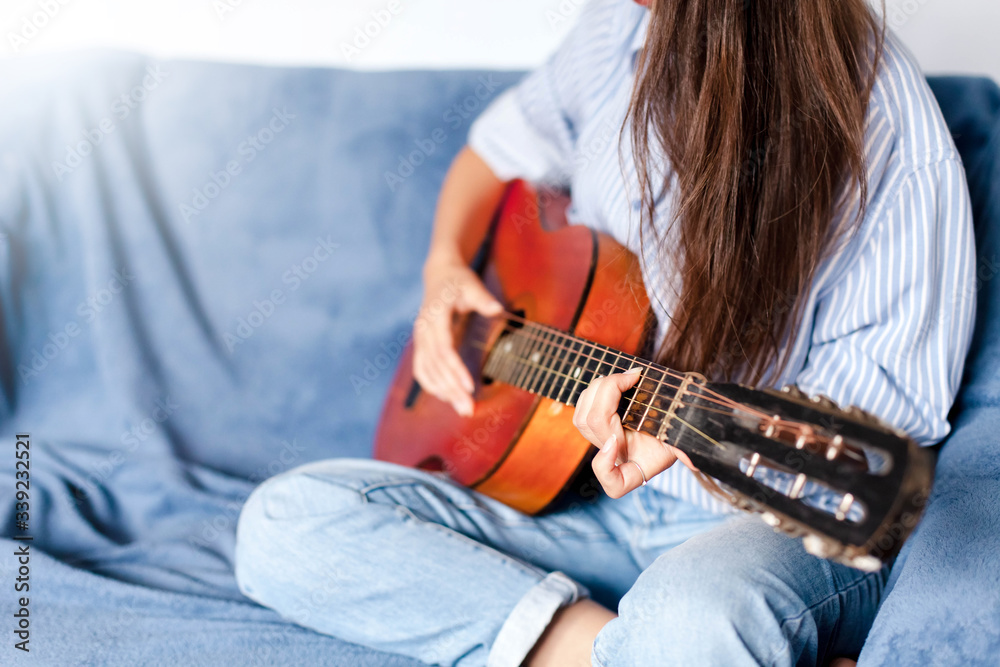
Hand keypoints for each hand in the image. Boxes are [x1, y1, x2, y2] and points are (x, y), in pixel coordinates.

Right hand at [413, 254, 502, 416]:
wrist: (439, 275)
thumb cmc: (458, 281)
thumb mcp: (471, 284)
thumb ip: (482, 298)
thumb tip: (497, 308)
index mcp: (435, 316)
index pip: (444, 348)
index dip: (455, 369)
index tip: (470, 386)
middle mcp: (423, 330)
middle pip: (436, 366)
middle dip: (452, 389)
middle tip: (468, 409)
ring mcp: (420, 339)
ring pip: (427, 371)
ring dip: (443, 392)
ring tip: (462, 408)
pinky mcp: (421, 345)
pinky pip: (422, 370)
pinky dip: (432, 385)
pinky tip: (446, 397)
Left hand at [572, 367, 696, 497]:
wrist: (669, 425)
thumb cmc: (675, 436)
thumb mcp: (682, 443)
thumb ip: (686, 452)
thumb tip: (694, 461)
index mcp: (635, 470)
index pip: (613, 484)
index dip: (605, 464)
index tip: (617, 439)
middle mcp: (614, 458)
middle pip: (591, 427)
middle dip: (606, 395)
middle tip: (632, 377)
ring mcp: (601, 442)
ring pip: (582, 416)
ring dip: (600, 388)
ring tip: (626, 377)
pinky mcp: (595, 426)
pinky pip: (582, 408)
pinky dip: (595, 389)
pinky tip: (617, 379)